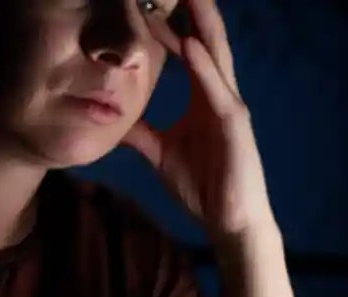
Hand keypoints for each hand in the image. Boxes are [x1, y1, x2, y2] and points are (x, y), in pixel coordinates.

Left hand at [122, 0, 276, 243]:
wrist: (230, 223)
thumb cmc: (204, 189)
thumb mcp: (161, 154)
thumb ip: (141, 133)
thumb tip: (112, 119)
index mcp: (204, 97)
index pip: (186, 49)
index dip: (168, 23)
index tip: (148, 0)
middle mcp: (220, 94)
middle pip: (205, 41)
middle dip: (193, 9)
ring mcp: (230, 107)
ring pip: (214, 55)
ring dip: (201, 23)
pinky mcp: (235, 126)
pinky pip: (217, 90)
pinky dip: (203, 66)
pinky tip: (189, 45)